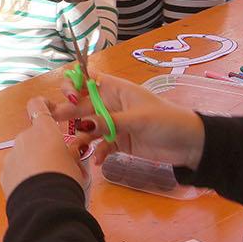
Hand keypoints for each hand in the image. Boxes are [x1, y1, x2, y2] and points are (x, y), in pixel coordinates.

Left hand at [1, 97, 91, 199]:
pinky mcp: (4, 173)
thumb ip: (72, 152)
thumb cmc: (65, 178)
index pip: (38, 105)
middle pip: (34, 136)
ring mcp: (12, 155)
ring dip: (34, 163)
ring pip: (25, 154)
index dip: (43, 105)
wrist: (45, 205)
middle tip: (60, 166)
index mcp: (44, 130)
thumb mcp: (76, 164)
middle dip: (45, 147)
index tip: (51, 111)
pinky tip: (35, 190)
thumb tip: (74, 150)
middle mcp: (24, 138)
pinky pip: (17, 170)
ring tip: (48, 183)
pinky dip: (24, 176)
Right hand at [53, 72, 205, 170]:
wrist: (190, 144)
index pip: (89, 80)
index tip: (66, 95)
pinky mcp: (119, 142)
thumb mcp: (138, 119)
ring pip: (90, 128)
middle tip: (52, 121)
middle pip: (84, 106)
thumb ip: (109, 122)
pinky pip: (101, 146)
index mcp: (116, 89)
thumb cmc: (167, 121)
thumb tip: (83, 126)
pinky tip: (98, 161)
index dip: (74, 84)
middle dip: (69, 113)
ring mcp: (114, 124)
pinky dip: (98, 153)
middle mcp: (111, 104)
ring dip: (82, 138)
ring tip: (76, 149)